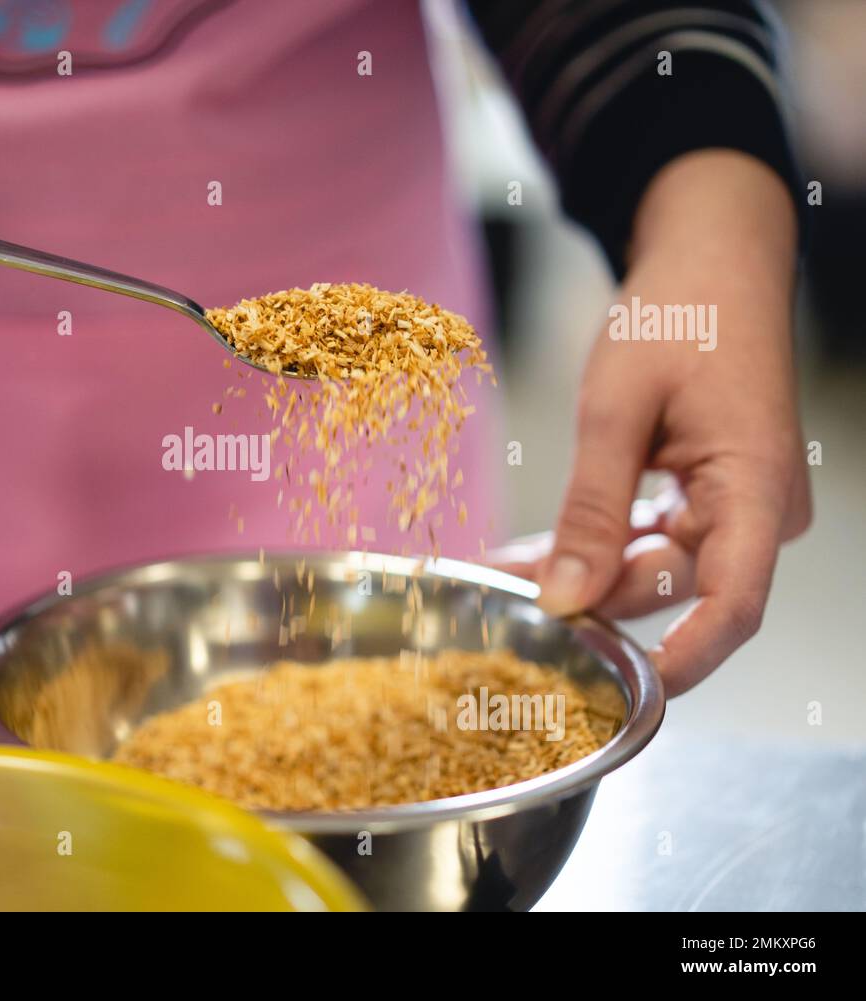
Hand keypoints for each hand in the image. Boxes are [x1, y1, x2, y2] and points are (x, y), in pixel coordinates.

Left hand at [491, 150, 810, 695]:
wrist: (710, 256)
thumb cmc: (678, 314)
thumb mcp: (616, 411)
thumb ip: (592, 510)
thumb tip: (567, 599)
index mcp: (755, 487)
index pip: (735, 604)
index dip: (689, 660)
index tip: (630, 693)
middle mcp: (757, 509)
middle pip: (675, 587)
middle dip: (592, 600)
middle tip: (508, 600)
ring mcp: (735, 504)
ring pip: (655, 567)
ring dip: (585, 572)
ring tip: (507, 573)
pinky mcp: (707, 495)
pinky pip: (651, 537)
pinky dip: (597, 543)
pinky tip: (536, 553)